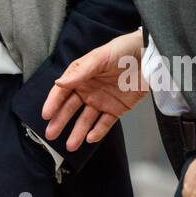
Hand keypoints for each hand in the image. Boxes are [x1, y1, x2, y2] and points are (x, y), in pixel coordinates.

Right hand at [42, 31, 147, 152]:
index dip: (53, 103)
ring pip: (86, 119)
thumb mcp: (100, 58)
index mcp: (81, 75)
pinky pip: (105, 123)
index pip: (63, 91)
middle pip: (71, 108)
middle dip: (60, 121)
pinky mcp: (117, 109)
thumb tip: (59, 83)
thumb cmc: (123, 50)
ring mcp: (102, 100)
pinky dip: (97, 132)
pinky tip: (90, 139)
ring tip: (70, 146)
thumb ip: (80, 72)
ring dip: (77, 132)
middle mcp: (88, 89)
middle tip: (50, 134)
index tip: (46, 115)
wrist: (150, 56)